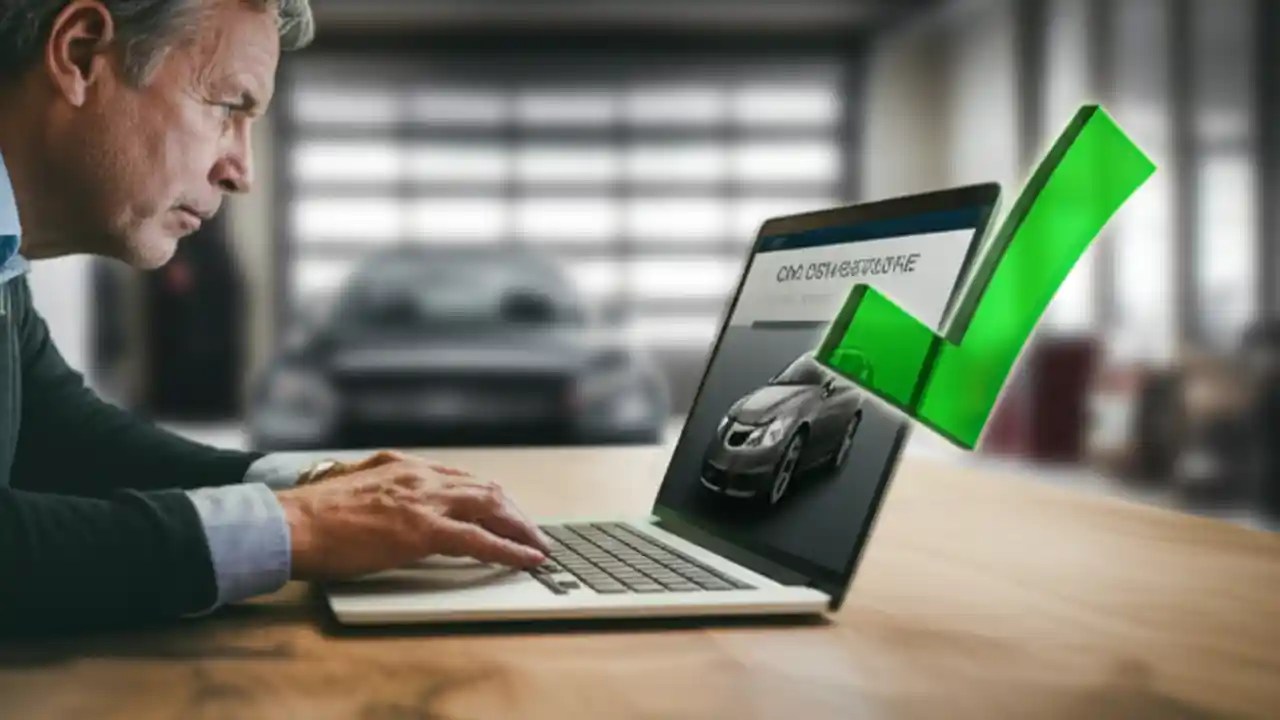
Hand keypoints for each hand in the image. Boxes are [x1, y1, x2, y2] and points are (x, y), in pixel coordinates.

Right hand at [276, 453, 550, 579]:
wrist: (290, 523)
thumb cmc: (310, 516)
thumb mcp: (353, 490)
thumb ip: (379, 492)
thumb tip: (388, 507)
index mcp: (403, 467)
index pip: (461, 477)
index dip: (488, 496)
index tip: (503, 509)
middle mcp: (420, 477)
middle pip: (485, 489)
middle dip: (513, 512)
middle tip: (531, 532)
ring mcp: (424, 501)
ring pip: (491, 508)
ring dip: (520, 528)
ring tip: (538, 546)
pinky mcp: (423, 530)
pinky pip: (480, 540)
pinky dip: (509, 549)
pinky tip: (526, 559)